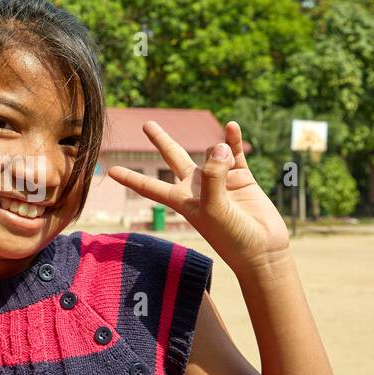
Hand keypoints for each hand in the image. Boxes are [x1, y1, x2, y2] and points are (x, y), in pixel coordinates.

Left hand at [107, 120, 288, 272]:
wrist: (262, 250)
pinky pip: (235, 153)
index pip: (150, 186)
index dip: (131, 178)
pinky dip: (233, 139)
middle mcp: (198, 187)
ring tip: (224, 157)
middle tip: (147, 124)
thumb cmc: (232, 236)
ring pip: (211, 153)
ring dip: (218, 149)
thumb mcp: (214, 208)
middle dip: (161, 141)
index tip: (111, 171)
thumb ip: (212, 176)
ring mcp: (220, 181)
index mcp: (182, 200)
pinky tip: (231, 126)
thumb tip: (217, 146)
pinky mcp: (241, 178)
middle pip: (174, 158)